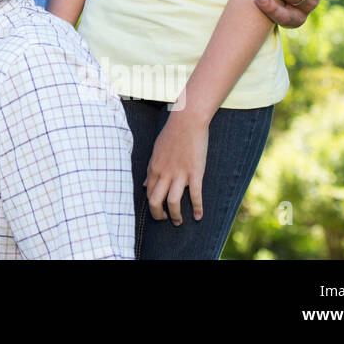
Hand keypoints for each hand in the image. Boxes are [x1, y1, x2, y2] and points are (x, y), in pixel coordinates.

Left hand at [145, 109, 208, 224]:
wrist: (187, 121)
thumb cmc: (172, 134)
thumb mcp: (156, 152)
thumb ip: (151, 170)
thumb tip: (145, 185)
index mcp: (154, 168)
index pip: (149, 193)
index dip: (152, 205)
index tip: (158, 211)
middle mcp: (164, 173)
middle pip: (156, 201)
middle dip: (159, 215)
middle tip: (165, 220)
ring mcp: (180, 174)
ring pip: (173, 202)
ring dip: (175, 216)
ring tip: (179, 221)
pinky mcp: (195, 172)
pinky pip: (195, 195)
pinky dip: (197, 208)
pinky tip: (198, 216)